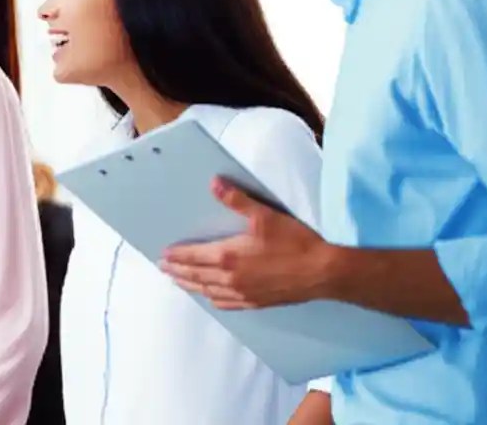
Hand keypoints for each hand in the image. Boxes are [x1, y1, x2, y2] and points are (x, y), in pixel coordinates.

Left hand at [159, 177, 334, 308]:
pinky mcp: (256, 302)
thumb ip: (236, 200)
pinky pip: (227, 303)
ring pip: (208, 291)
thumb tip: (214, 183)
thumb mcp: (264, 216)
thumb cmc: (294, 242)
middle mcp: (230, 278)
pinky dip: (213, 299)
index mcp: (228, 257)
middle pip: (196, 275)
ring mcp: (243, 293)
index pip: (193, 256)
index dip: (177, 256)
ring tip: (179, 281)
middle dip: (178, 271)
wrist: (322, 272)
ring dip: (191, 285)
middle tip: (164, 268)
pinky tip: (210, 297)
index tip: (164, 255)